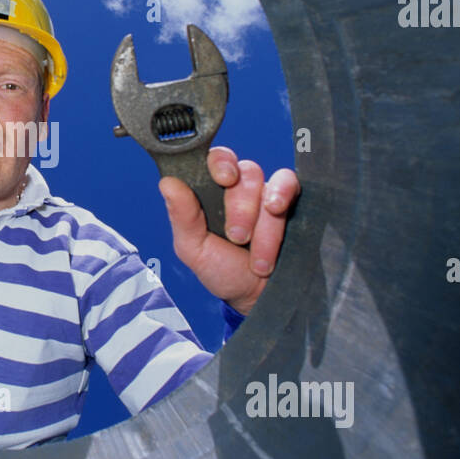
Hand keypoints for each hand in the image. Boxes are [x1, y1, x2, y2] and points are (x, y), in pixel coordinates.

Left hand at [158, 146, 299, 315]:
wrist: (257, 298)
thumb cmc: (222, 270)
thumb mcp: (193, 249)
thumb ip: (182, 217)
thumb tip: (167, 182)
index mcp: (212, 192)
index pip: (216, 160)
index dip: (221, 162)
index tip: (223, 179)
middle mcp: (240, 188)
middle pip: (244, 172)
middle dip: (241, 208)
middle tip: (237, 238)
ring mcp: (266, 194)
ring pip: (267, 185)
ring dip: (262, 223)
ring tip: (258, 256)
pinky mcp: (292, 202)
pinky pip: (290, 184)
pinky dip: (283, 198)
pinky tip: (278, 214)